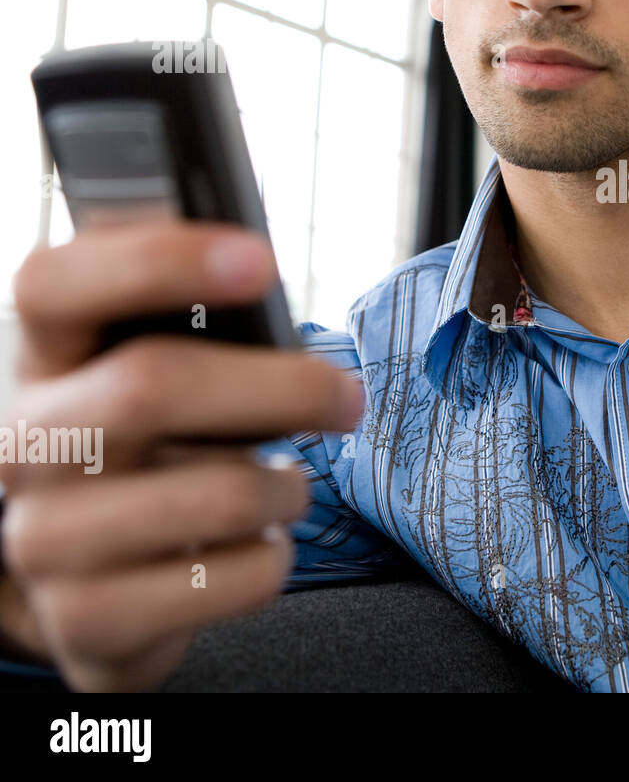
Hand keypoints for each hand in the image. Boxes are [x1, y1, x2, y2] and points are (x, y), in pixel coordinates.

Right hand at [0, 220, 363, 690]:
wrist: (93, 581)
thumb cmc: (149, 452)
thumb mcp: (144, 378)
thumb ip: (186, 326)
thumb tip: (261, 264)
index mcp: (44, 363)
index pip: (54, 285)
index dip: (157, 261)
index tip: (259, 259)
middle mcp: (27, 448)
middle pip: (152, 385)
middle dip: (283, 386)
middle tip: (346, 397)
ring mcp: (46, 542)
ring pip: (216, 494)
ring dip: (286, 489)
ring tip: (286, 488)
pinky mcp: (91, 620)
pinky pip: (234, 577)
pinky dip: (274, 558)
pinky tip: (255, 547)